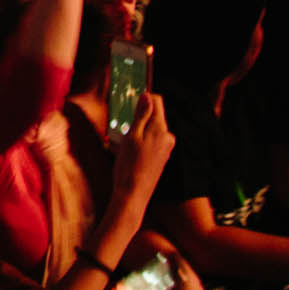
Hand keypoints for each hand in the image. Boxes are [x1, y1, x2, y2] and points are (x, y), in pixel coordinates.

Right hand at [111, 92, 173, 206]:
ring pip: (149, 129)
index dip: (142, 99)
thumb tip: (147, 95)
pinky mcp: (161, 157)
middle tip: (121, 129)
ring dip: (135, 131)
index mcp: (161, 129)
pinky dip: (138, 142)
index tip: (128, 103)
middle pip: (152, 116)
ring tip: (121, 144)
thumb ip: (141, 115)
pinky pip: (149, 141)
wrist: (133, 194)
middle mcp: (167, 137)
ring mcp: (165, 148)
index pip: (156, 101)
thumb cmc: (129, 165)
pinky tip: (127, 152)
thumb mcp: (131, 136)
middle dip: (136, 118)